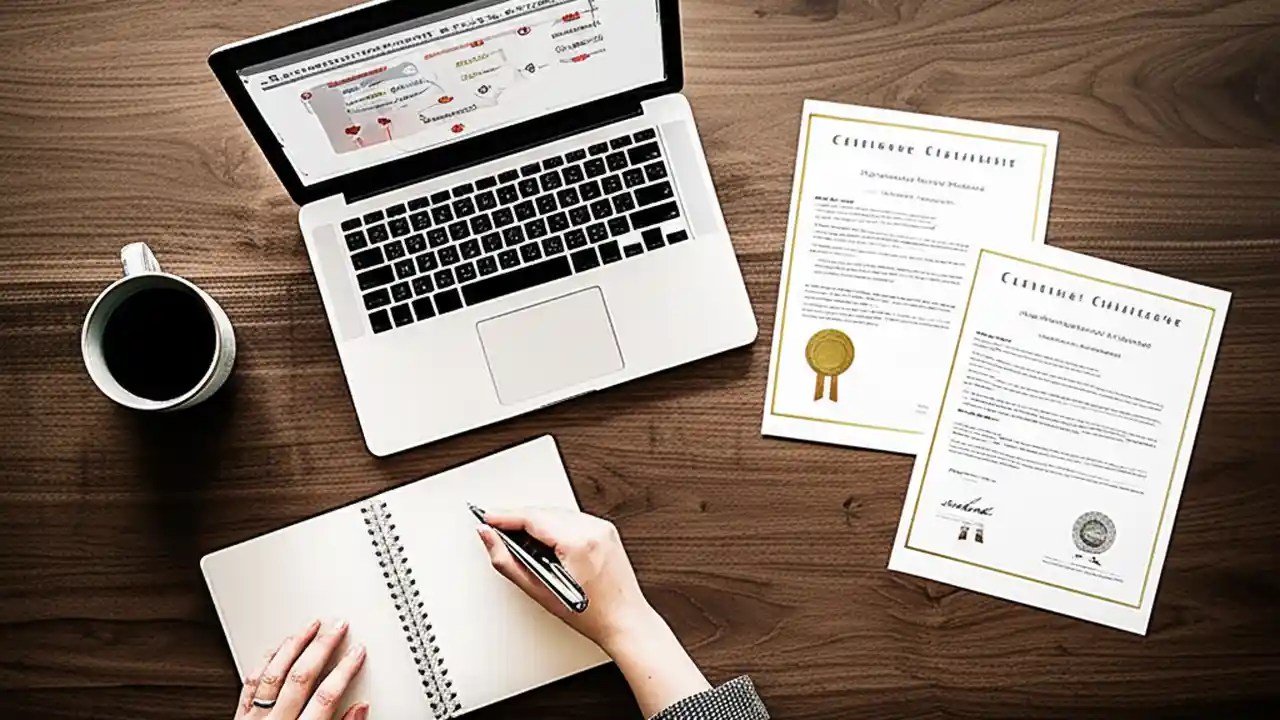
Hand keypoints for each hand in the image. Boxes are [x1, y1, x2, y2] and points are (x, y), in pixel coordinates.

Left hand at [234, 618, 367, 719]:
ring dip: (293, 645)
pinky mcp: (238, 719)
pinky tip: (276, 648)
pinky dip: (265, 662)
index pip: (327, 697)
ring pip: (273, 674)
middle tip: (337, 626)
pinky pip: (251, 684)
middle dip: (322, 647)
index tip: (358, 651)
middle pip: (300, 677)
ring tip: (309, 627)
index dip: (345, 670)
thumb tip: (360, 710)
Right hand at [477, 507, 710, 716]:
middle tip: (496, 529)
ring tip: (517, 537)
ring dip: (535, 521)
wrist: (625, 620)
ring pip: (557, 512)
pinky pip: (572, 518)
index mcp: (578, 542)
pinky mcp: (606, 530)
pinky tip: (544, 540)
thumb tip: (489, 538)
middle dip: (518, 518)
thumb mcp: (540, 591)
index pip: (532, 517)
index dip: (505, 516)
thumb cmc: (591, 614)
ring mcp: (602, 527)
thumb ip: (508, 562)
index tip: (488, 518)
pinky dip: (554, 525)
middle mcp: (593, 529)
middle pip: (544, 511)